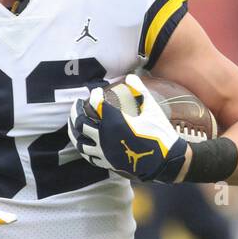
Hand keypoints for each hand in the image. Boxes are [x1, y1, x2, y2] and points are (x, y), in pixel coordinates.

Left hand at [68, 73, 189, 182]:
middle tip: (78, 104)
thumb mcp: (151, 108)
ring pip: (79, 140)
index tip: (96, 92)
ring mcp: (104, 151)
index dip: (94, 95)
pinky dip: (83, 146)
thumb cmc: (158, 133)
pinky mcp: (107, 162)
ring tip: (74, 123)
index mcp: (114, 121)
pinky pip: (89, 155)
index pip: (96, 104)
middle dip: (76, 110)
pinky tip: (83, 142)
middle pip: (81, 121)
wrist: (164, 160)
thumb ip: (139, 90)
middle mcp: (105, 136)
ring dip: (74, 130)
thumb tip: (131, 76)